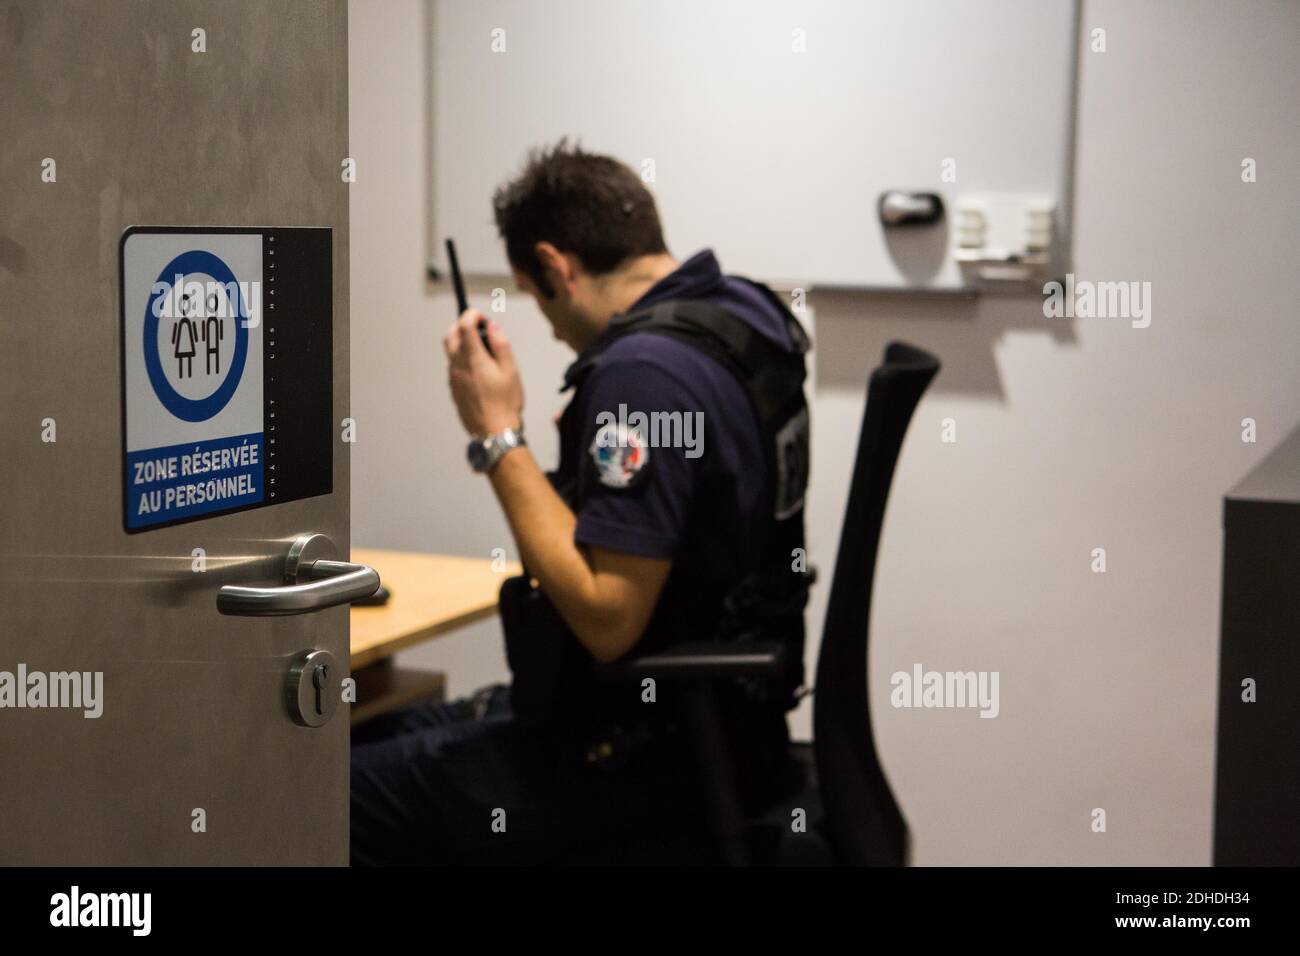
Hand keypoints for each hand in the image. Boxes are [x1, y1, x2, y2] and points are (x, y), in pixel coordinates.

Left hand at [443, 309, 522, 436]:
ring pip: (450, 352)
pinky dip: (461, 361)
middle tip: (478, 329)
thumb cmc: (506, 403)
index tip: (481, 317)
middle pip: (450, 335)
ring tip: (482, 353)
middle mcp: (458, 366)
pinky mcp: (453, 390)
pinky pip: (453, 368)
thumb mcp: (511, 370)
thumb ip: (500, 344)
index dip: (472, 315)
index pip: (464, 325)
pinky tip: (478, 371)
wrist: (494, 432)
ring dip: (461, 344)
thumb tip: (492, 326)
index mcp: (473, 358)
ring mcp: (453, 379)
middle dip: (461, 326)